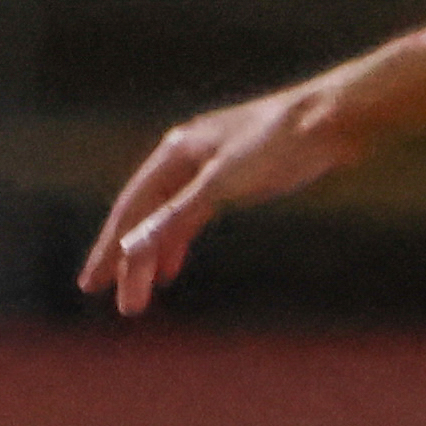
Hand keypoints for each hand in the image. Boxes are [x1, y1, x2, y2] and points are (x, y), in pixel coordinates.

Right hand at [79, 89, 348, 313]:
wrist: (333, 119)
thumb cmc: (282, 144)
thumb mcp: (226, 182)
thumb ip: (181, 214)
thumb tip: (136, 245)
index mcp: (176, 151)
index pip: (132, 208)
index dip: (111, 248)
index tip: (91, 285)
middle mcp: (185, 155)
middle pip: (146, 215)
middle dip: (130, 261)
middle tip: (123, 306)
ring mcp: (210, 167)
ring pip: (169, 218)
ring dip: (153, 256)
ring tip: (141, 294)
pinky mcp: (236, 178)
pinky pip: (192, 216)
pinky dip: (178, 242)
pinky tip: (173, 265)